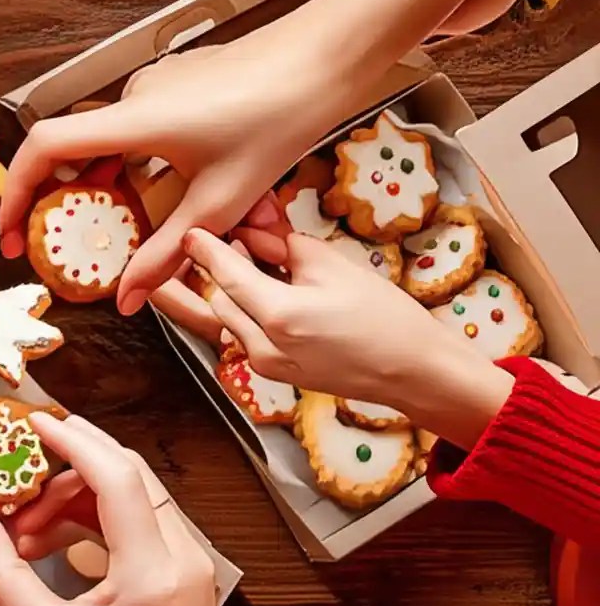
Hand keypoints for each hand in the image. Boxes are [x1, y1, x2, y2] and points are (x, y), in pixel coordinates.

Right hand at [0, 36, 342, 315]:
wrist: (327, 55)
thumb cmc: (280, 114)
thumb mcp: (222, 201)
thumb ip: (167, 254)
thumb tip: (129, 298)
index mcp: (132, 122)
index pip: (42, 150)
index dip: (16, 193)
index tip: (15, 235)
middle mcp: (133, 96)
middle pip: (70, 149)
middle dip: (62, 199)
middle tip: (66, 242)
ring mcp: (155, 84)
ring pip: (108, 140)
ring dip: (105, 182)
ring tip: (124, 224)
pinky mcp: (176, 81)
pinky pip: (137, 126)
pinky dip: (134, 161)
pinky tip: (169, 186)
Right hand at [0, 413, 215, 605]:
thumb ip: (5, 578)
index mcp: (154, 575)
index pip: (116, 477)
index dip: (72, 441)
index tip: (35, 423)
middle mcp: (182, 561)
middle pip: (124, 476)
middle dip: (62, 471)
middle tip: (17, 480)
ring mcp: (189, 564)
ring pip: (128, 495)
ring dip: (71, 500)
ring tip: (25, 533)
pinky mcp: (182, 571)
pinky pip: (135, 520)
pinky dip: (90, 520)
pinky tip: (51, 543)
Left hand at [182, 228, 512, 447]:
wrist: (413, 370)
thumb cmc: (383, 315)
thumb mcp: (334, 265)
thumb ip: (284, 245)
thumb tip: (253, 229)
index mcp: (278, 316)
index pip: (226, 275)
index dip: (206, 249)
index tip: (192, 233)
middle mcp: (264, 347)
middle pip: (221, 297)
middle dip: (226, 268)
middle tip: (245, 242)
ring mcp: (267, 366)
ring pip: (230, 318)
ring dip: (237, 292)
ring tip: (265, 268)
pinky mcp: (274, 375)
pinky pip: (246, 336)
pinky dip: (250, 313)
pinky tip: (275, 296)